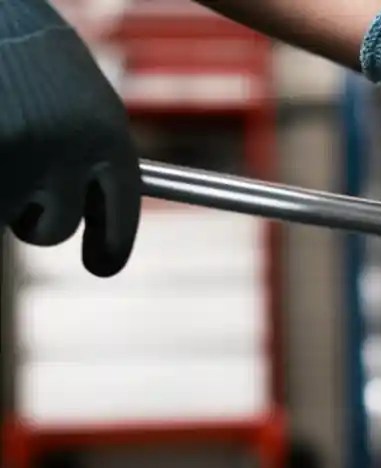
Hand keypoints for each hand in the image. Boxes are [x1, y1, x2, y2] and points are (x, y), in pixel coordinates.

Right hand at [0, 0, 140, 276]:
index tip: (102, 264)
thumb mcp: (73, 91)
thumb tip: (97, 201)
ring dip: (3, 196)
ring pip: (11, 217)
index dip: (112, 242)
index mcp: (106, 133)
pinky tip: (1, 144)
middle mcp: (70, 152)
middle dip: (36, 218)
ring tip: (5, 139)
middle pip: (58, 227)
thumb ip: (88, 147)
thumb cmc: (20, 44)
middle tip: (17, 183)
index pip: (122, 208)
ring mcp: (20, 160)